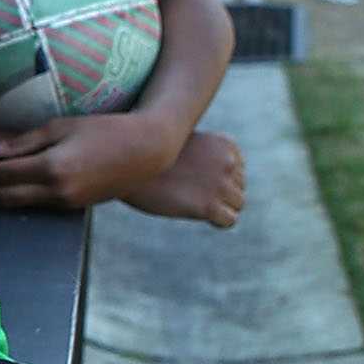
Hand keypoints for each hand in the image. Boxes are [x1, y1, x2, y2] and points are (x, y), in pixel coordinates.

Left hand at [0, 110, 182, 211]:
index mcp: (51, 169)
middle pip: (4, 196)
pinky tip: (1, 195)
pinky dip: (14, 201)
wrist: (148, 151)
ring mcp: (66, 203)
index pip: (0, 176)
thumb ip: (21, 141)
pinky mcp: (74, 207)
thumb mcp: (61, 127)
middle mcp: (56, 191)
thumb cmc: (105, 130)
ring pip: (19, 205)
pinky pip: (37, 206)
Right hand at [118, 128, 244, 227]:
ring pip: (237, 204)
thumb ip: (203, 155)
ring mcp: (220, 184)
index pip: (237, 167)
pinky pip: (229, 220)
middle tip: (190, 192)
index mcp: (224, 143)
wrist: (125, 164)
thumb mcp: (180, 142)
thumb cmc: (146, 155)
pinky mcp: (209, 206)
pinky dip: (217, 221)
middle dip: (219, 191)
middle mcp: (228, 162)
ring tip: (193, 203)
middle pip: (238, 186)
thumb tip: (210, 178)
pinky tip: (197, 214)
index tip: (195, 178)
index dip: (217, 176)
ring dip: (219, 206)